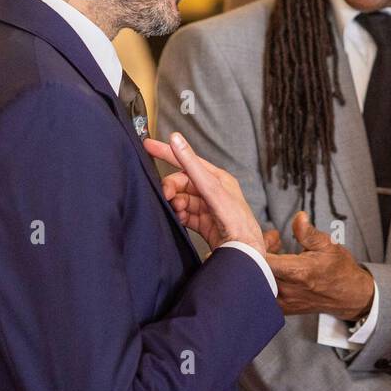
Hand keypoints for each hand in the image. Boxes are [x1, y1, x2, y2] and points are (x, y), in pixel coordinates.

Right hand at [143, 133, 264, 253]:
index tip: (147, 145)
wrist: (243, 251)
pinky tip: (180, 219)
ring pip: (181, 199)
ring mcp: (207, 207)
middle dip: (172, 188)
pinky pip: (184, 215)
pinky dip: (179, 216)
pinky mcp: (203, 223)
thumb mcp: (211, 187)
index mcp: (218, 178)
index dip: (168, 152)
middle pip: (182, 183)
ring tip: (178, 210)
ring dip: (176, 204)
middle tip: (166, 195)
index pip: (188, 161)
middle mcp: (213, 191)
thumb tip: (176, 139)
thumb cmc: (235, 217)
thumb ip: (191, 164)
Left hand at [263, 211, 373, 318]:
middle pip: (255, 271)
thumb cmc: (340, 269)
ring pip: (257, 283)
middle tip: (274, 243)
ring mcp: (284, 302)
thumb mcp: (327, 245)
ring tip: (277, 255)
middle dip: (258, 253)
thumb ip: (308, 232)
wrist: (349, 295)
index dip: (259, 246)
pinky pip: (263, 294)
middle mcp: (288, 290)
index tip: (271, 238)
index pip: (263, 261)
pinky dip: (264, 279)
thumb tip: (298, 217)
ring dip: (260, 267)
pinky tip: (276, 270)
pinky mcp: (283, 308)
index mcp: (298, 272)